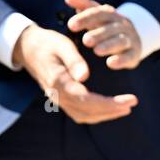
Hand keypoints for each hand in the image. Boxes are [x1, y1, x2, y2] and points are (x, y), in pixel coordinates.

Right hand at [12, 23, 136, 124]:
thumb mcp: (62, 45)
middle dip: (110, 111)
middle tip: (132, 103)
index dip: (108, 104)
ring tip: (124, 108)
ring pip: (82, 115)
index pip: (86, 100)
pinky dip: (95, 113)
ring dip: (104, 114)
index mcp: (58, 82)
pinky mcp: (59, 98)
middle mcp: (57, 95)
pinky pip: (78, 112)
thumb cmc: (48, 43)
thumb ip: (73, 61)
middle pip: (86, 112)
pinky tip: (108, 107)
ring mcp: (57, 99)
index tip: (128, 101)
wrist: (28, 48)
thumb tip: (85, 77)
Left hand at [64, 0, 142, 69]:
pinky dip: (121, 60)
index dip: (85, 18)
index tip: (71, 25)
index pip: (98, 13)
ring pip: (121, 40)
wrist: (133, 38)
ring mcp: (130, 39)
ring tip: (97, 51)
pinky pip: (129, 56)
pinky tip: (110, 63)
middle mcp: (122, 25)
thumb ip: (83, 5)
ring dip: (109, 45)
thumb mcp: (97, 15)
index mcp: (111, 14)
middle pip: (110, 27)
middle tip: (86, 40)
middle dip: (98, 33)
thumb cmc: (107, 26)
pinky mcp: (134, 53)